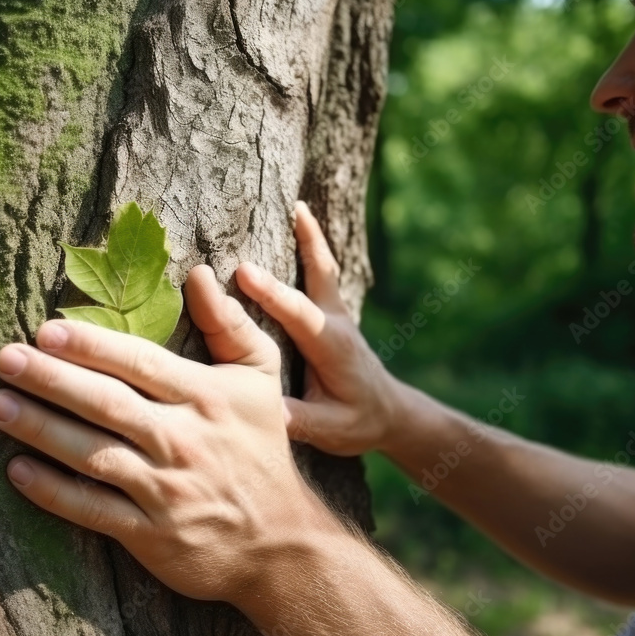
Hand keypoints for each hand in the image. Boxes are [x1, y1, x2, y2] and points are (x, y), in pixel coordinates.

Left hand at [0, 265, 339, 603]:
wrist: (280, 542)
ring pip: (94, 455)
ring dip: (42, 430)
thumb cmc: (262, 449)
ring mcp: (166, 491)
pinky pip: (94, 510)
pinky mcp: (151, 535)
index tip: (47, 329)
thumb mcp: (260, 380)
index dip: (93, 345)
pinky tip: (17, 470)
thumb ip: (230, 325)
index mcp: (206, 397)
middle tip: (5, 359)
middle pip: (108, 404)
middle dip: (53, 380)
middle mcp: (183, 440)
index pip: (141, 363)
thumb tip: (200, 274)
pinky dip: (54, 492)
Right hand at [233, 201, 405, 456]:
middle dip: (304, 245)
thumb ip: (300, 419)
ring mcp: (337, 313)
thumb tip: (263, 409)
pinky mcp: (332, 312)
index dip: (273, 293)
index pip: (300, 314)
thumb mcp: (332, 430)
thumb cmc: (359, 421)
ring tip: (297, 205)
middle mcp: (336, 322)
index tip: (244, 272)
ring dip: (311, 236)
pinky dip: (311, 245)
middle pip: (321, 275)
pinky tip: (299, 223)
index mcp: (333, 346)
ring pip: (324, 267)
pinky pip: (321, 272)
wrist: (390, 413)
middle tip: (289, 212)